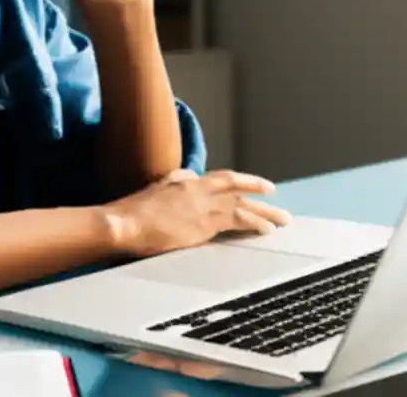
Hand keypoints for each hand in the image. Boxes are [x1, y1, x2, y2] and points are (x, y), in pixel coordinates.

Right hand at [102, 169, 293, 258]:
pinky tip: (264, 230)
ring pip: (242, 206)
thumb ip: (176, 181)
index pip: (224, 178)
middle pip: (237, 189)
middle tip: (276, 198)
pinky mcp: (204, 225)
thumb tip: (188, 176)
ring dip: (263, 212)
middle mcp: (200, 191)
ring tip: (281, 220)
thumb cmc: (134, 211)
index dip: (244, 181)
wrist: (125, 224)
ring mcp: (204, 207)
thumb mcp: (157, 188)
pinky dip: (253, 224)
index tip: (260, 185)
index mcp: (189, 182)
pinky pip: (236, 222)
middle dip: (259, 193)